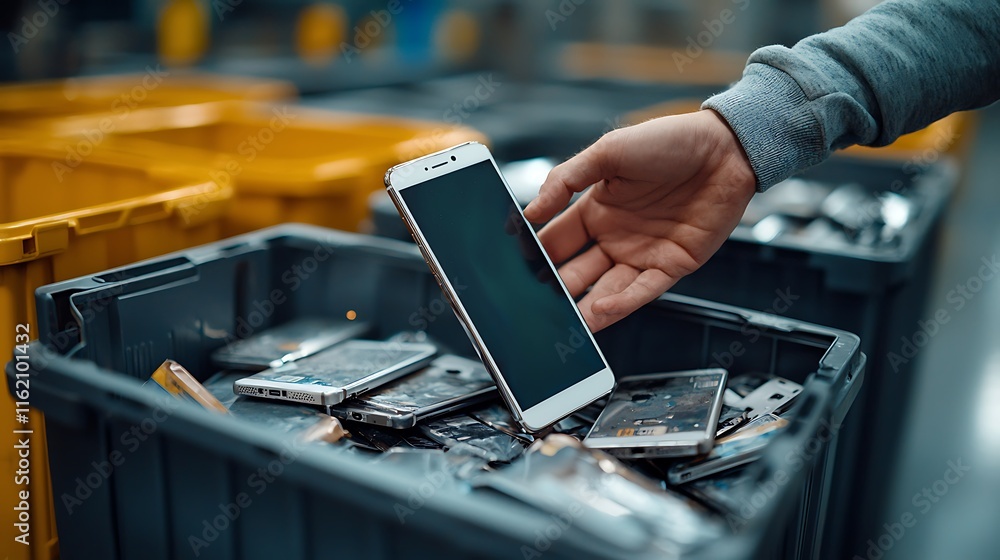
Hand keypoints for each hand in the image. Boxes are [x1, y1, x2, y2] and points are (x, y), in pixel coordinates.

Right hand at [523, 109, 756, 331]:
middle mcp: (616, 236)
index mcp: (596, 210)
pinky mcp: (672, 266)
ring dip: (585, 308)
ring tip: (565, 324)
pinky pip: (642, 291)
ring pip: (606, 289)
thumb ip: (565, 180)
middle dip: (556, 291)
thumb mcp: (608, 152)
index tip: (518, 273)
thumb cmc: (670, 141)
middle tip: (536, 307)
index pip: (557, 242)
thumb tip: (530, 211)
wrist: (726, 147)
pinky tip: (601, 310)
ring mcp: (643, 253)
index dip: (538, 258)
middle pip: (577, 272)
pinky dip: (621, 303)